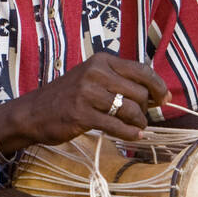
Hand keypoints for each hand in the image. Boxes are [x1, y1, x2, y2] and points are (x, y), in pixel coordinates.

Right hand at [11, 53, 169, 145]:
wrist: (33, 113)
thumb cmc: (68, 96)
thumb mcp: (93, 79)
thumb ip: (122, 82)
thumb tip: (159, 95)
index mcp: (101, 60)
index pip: (142, 70)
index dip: (158, 86)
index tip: (164, 99)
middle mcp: (95, 73)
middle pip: (139, 92)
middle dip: (146, 108)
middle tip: (141, 117)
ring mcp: (88, 93)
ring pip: (130, 109)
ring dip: (139, 122)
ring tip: (136, 128)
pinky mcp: (82, 114)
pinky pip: (117, 126)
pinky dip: (130, 134)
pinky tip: (133, 136)